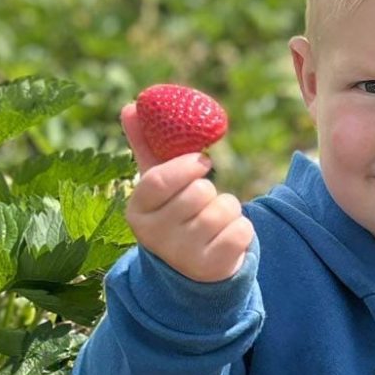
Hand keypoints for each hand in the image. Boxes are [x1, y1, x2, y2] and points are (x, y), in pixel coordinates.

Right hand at [120, 101, 254, 282]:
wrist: (192, 268)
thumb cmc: (175, 213)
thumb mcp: (158, 185)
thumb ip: (146, 146)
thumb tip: (132, 105)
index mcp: (137, 213)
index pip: (158, 180)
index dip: (185, 166)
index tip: (203, 160)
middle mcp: (156, 237)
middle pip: (199, 192)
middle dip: (210, 189)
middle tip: (204, 199)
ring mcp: (184, 255)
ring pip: (223, 208)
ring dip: (228, 208)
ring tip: (214, 220)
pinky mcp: (213, 268)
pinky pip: (242, 230)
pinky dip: (241, 228)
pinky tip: (226, 238)